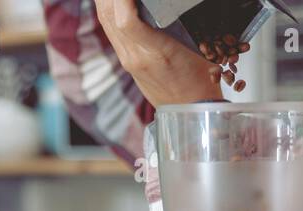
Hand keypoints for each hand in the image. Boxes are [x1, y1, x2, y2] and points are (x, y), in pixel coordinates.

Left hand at [93, 0, 222, 106]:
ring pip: (104, 18)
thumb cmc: (198, 79)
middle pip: (109, 14)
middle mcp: (135, 56)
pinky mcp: (125, 60)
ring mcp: (127, 59)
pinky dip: (107, 6)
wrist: (188, 109)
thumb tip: (157, 4)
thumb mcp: (197, 48)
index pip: (126, 20)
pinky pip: (108, 27)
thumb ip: (176, 23)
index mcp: (157, 53)